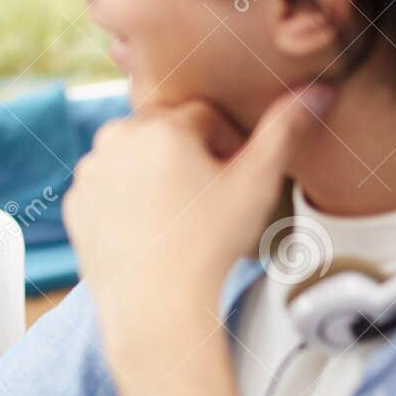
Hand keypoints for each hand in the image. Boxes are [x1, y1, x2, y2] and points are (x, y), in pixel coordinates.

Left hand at [63, 86, 331, 367]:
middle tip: (209, 194)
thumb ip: (285, 130)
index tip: (234, 175)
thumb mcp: (256, 184)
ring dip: (157, 170)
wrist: (155, 306)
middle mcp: (116, 138)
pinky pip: (109, 185)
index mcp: (160, 126)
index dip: (227, 144)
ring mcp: (91, 171)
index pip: (204, 115)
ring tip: (181, 211)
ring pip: (135, 156)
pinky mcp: (76, 201)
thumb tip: (319, 89)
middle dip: (190, 152)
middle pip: (165, 130)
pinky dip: (127, 196)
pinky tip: (150, 225)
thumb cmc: (209, 246)